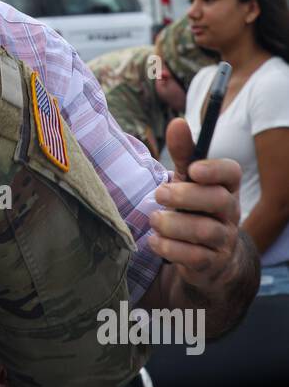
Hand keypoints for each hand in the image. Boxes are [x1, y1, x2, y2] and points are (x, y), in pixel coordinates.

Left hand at [148, 118, 241, 290]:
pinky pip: (193, 257)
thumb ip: (183, 154)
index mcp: (226, 188)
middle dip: (184, 196)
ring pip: (204, 230)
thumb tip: (177, 122)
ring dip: (172, 224)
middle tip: (158, 194)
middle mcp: (230, 212)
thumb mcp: (188, 181)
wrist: (209, 259)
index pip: (232, 173)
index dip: (214, 169)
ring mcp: (223, 239)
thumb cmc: (195, 209)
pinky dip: (169, 248)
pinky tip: (154, 241)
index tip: (192, 169)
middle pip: (218, 200)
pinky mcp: (211, 263)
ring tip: (154, 219)